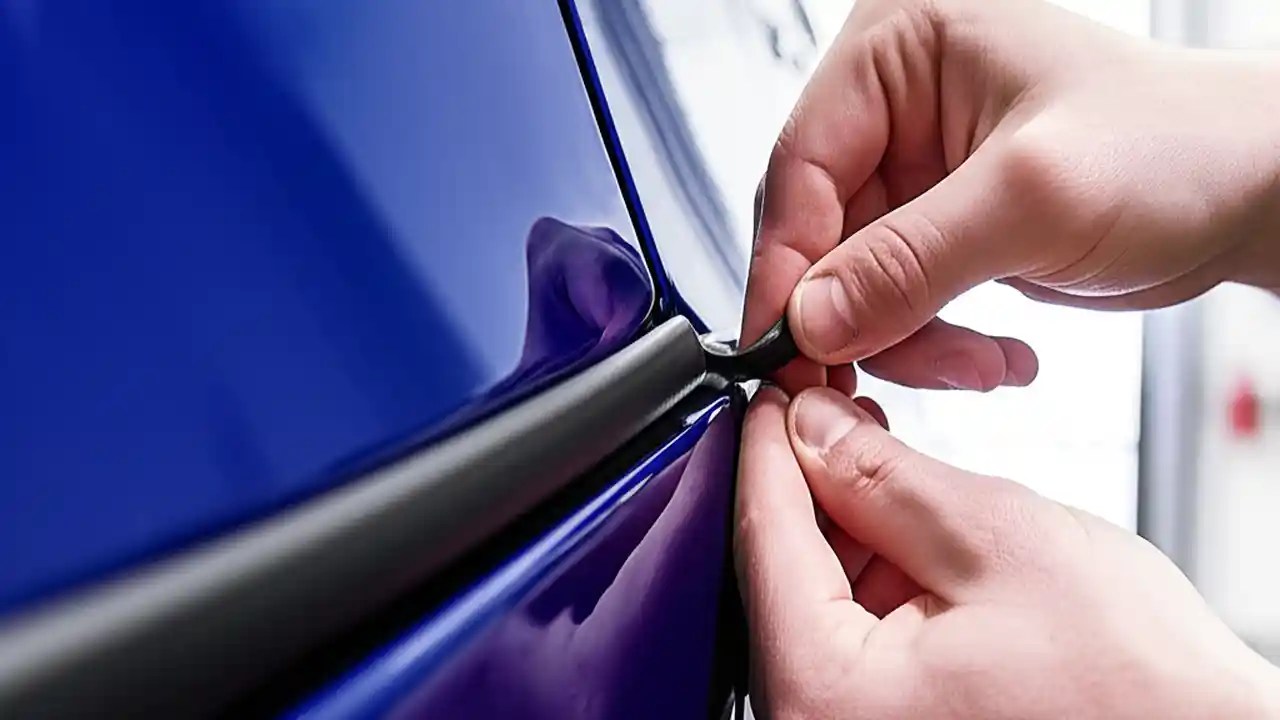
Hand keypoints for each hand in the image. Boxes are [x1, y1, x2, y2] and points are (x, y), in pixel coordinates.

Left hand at [736, 387, 1279, 718]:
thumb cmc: (1141, 693)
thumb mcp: (1001, 544)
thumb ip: (885, 479)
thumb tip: (814, 428)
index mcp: (828, 696)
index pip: (765, 537)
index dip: (769, 444)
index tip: (777, 389)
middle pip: (782, 571)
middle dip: (810, 480)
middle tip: (835, 409)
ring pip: (816, 600)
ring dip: (844, 523)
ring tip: (879, 459)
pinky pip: (853, 641)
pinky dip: (872, 575)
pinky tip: (904, 527)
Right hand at [741, 0, 1279, 394]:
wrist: (1252, 192)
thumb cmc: (1175, 145)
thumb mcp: (1032, 196)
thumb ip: (908, 260)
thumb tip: (810, 319)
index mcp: (898, 48)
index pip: (801, 164)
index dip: (788, 265)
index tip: (786, 346)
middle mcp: (895, 103)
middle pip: (819, 232)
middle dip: (856, 316)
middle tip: (874, 379)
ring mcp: (916, 168)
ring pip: (851, 281)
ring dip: (902, 341)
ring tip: (976, 365)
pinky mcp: (938, 224)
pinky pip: (892, 302)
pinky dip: (929, 344)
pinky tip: (991, 356)